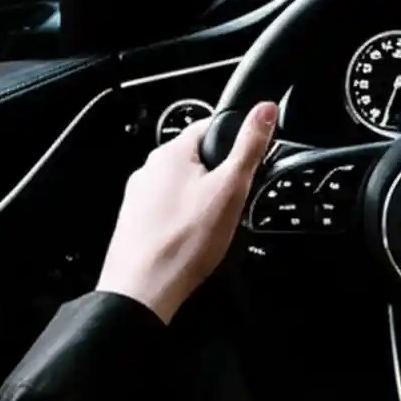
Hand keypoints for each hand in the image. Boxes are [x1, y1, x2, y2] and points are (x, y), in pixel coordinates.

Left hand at [97, 102, 277, 322]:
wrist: (143, 290)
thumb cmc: (185, 242)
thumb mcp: (230, 189)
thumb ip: (249, 146)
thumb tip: (264, 110)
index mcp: (171, 153)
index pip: (210, 126)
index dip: (235, 142)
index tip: (247, 164)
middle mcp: (149, 169)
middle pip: (197, 160)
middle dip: (219, 177)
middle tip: (233, 202)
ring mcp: (139, 196)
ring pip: (182, 187)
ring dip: (201, 200)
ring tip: (212, 226)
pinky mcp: (136, 222)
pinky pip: (169, 211)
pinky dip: (184, 220)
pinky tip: (193, 240)